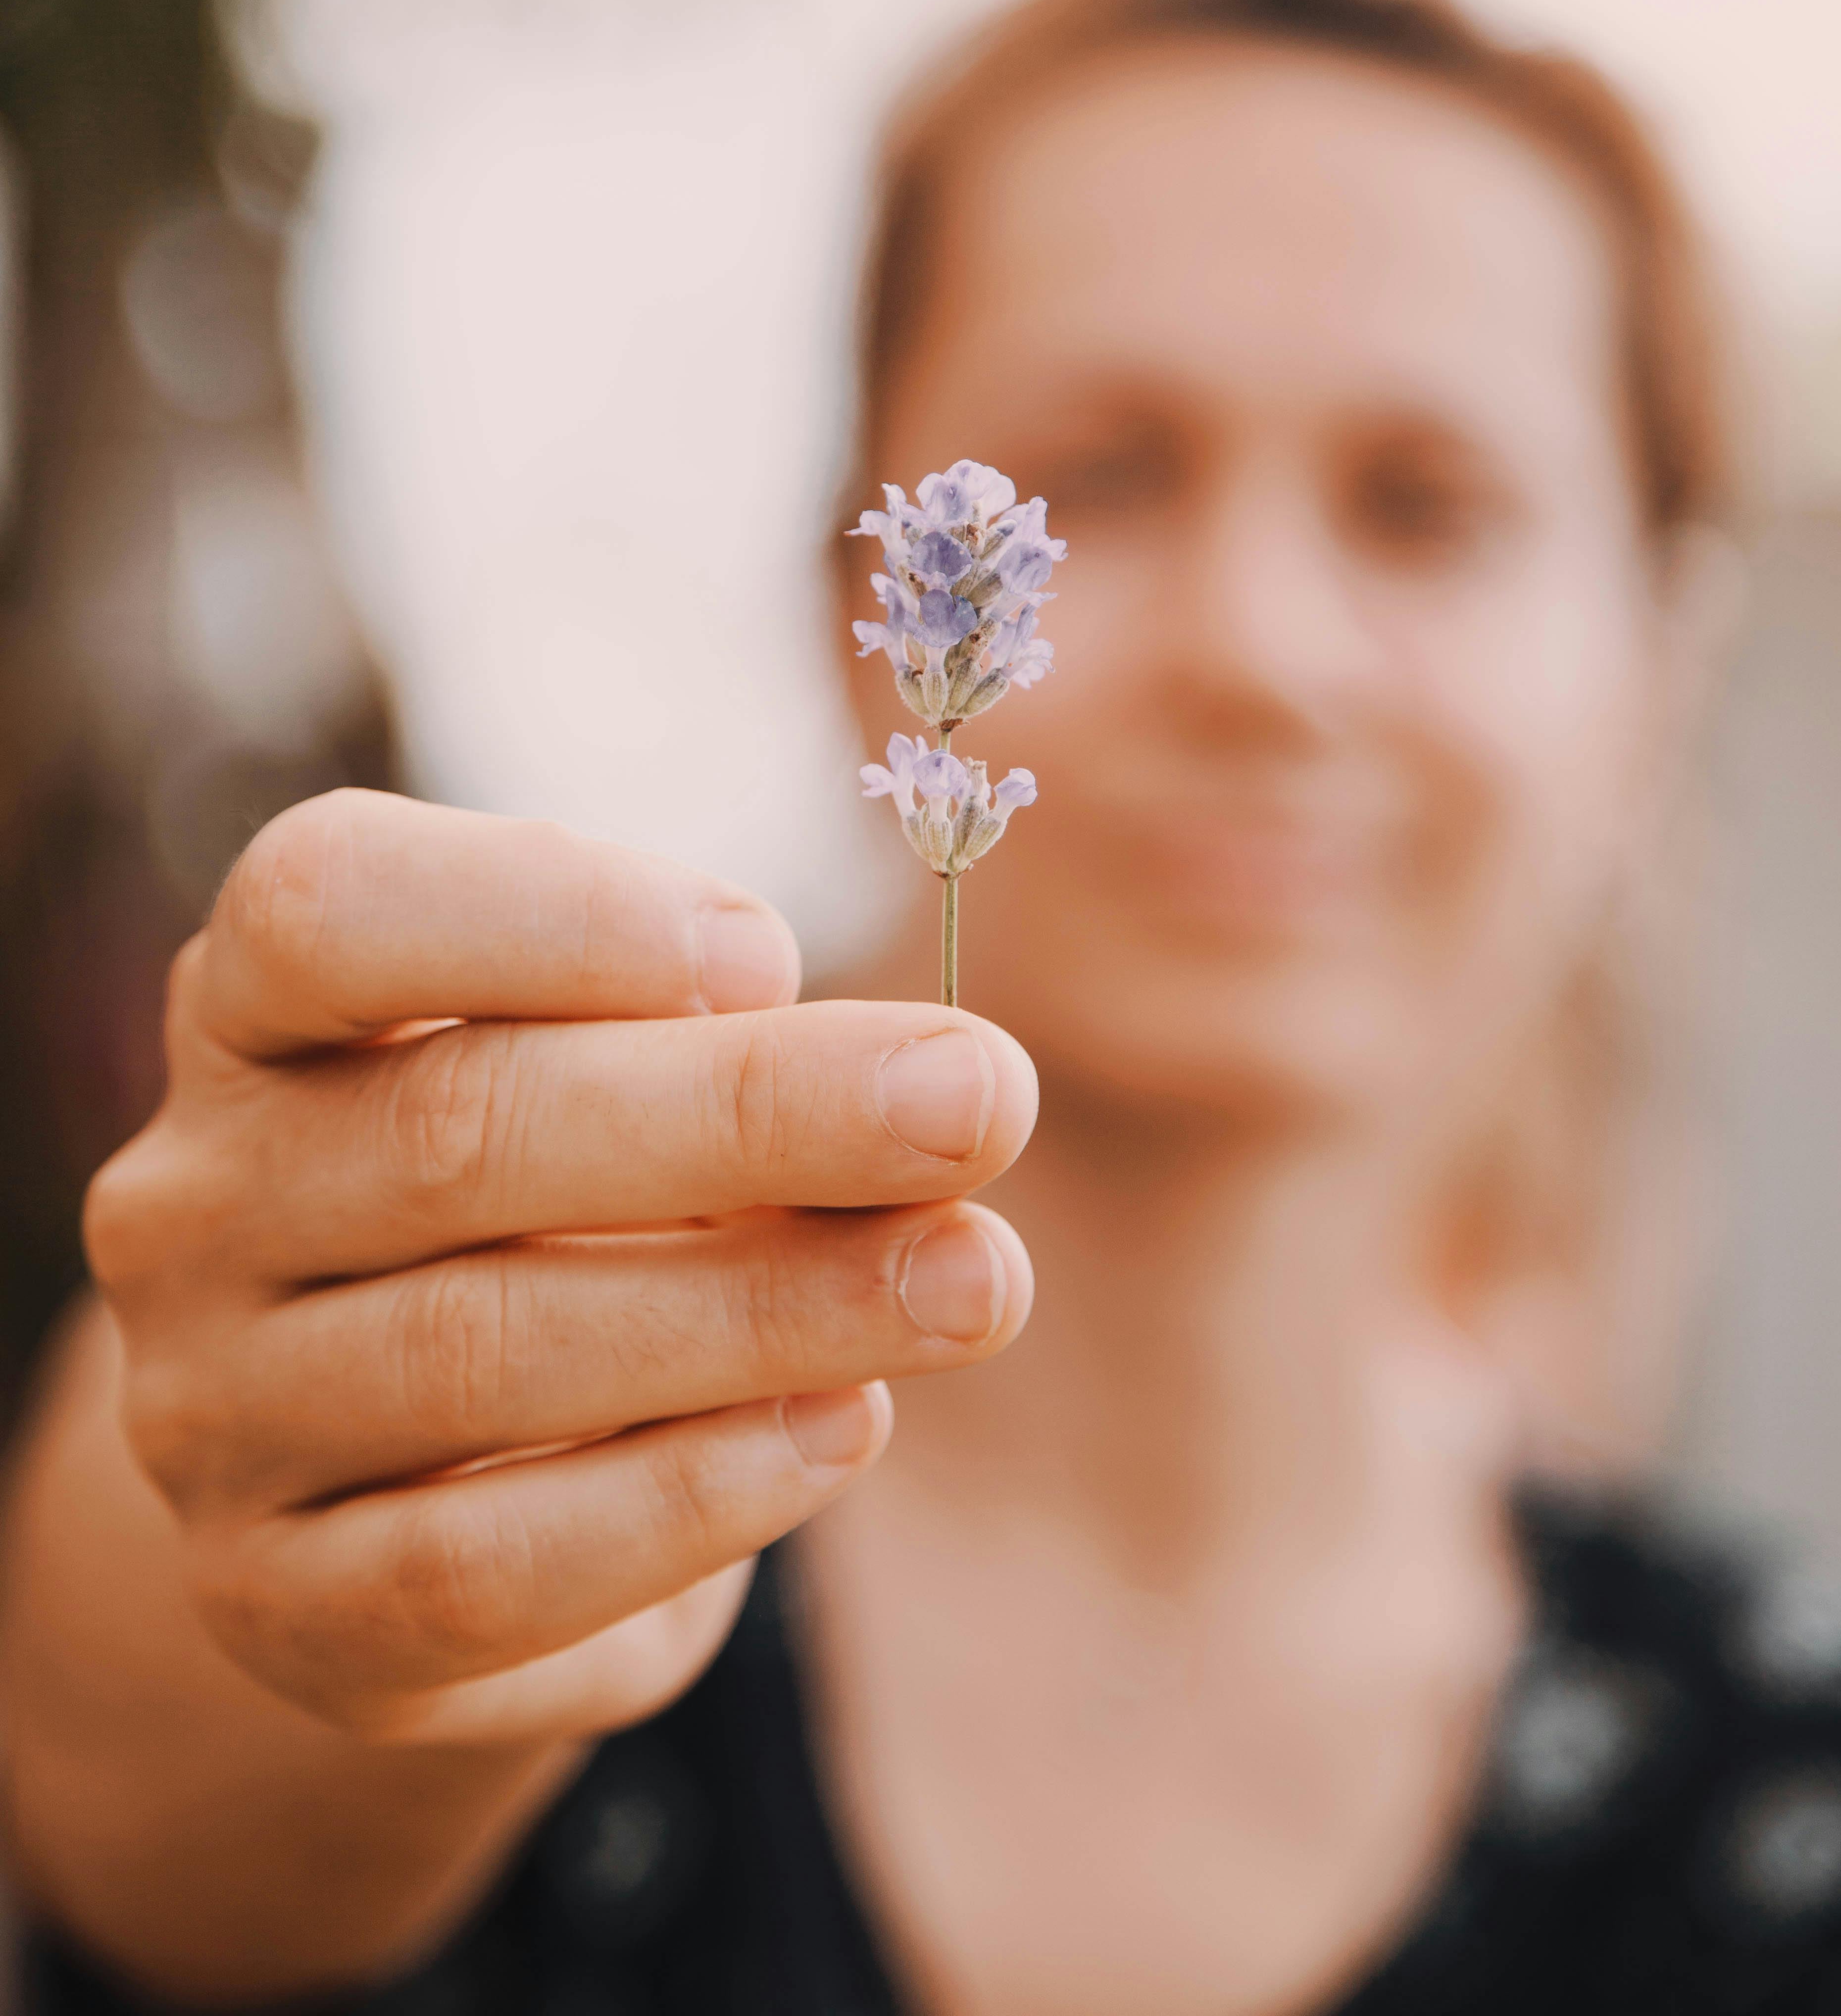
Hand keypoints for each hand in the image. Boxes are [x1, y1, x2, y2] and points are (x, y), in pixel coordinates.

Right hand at [86, 790, 1035, 1747]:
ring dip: (763, 1311)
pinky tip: (844, 1429)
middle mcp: (195, 1199)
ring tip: (970, 1280)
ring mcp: (210, 1411)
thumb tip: (923, 1088)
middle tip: (980, 1102)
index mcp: (257, 1008)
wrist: (408, 1472)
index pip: (327, 903)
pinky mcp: (275, 1601)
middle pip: (456, 1127)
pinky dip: (681, 1500)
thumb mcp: (604, 1071)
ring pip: (480, 1350)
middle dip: (751, 1111)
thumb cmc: (549, 1189)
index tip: (772, 947)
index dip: (547, 909)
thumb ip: (715, 1047)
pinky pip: (474, 1569)